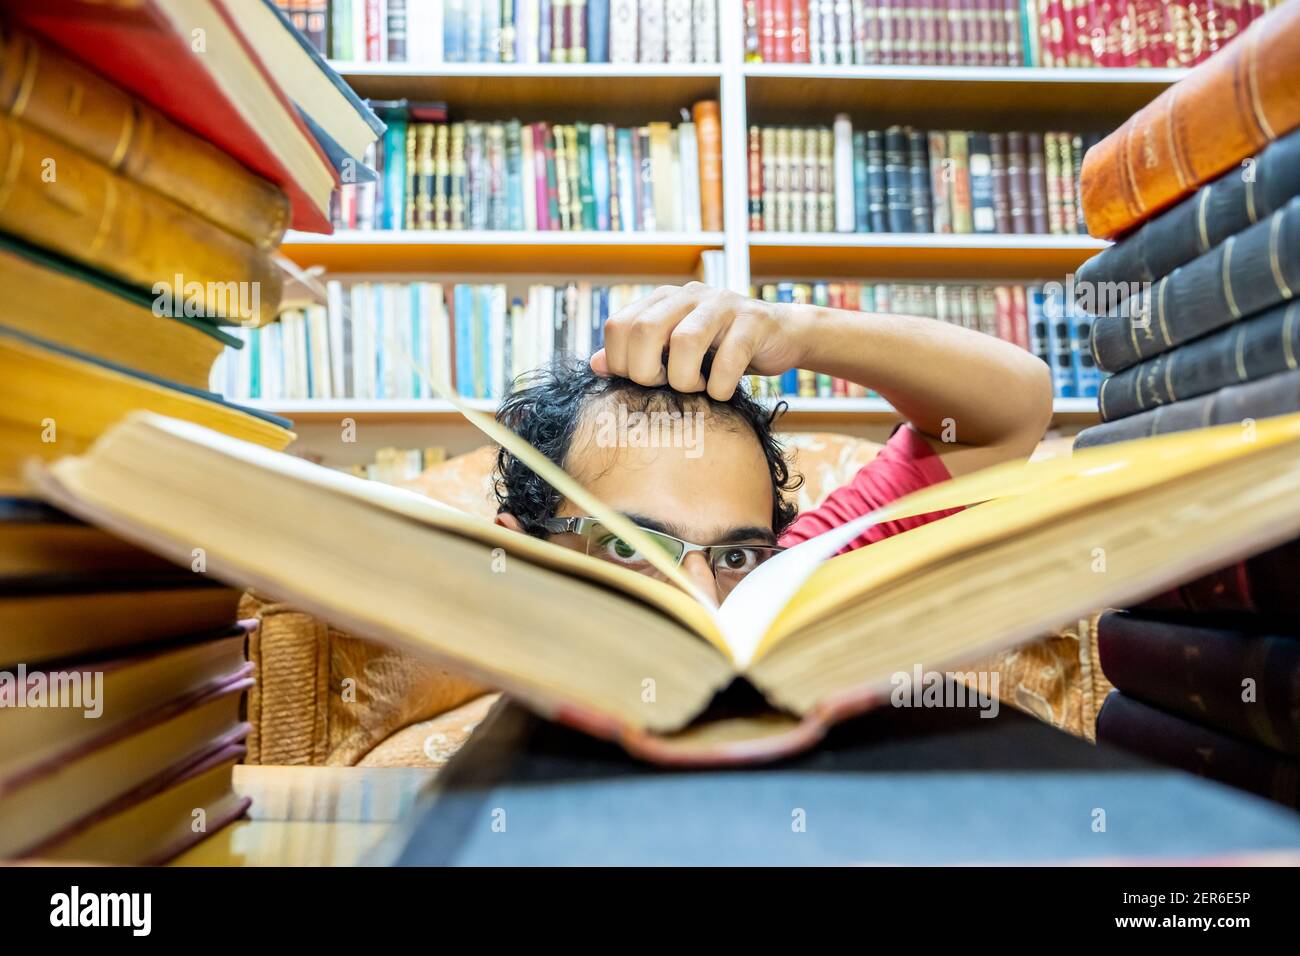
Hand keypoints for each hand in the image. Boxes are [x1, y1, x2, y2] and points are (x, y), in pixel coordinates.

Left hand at [590, 283, 806, 399]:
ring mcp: (722, 304)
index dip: (623, 362)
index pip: (618, 326)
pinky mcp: (754, 321)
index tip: (643, 381)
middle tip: (667, 386)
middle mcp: (689, 295)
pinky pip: (729, 357)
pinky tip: (721, 390)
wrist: (780, 337)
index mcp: (663, 300)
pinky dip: (720, 385)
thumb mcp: (674, 352)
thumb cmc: (720, 349)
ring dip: (685, 379)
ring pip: (685, 342)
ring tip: (696, 388)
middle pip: (645, 330)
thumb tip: (597, 364)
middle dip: (648, 372)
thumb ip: (636, 355)